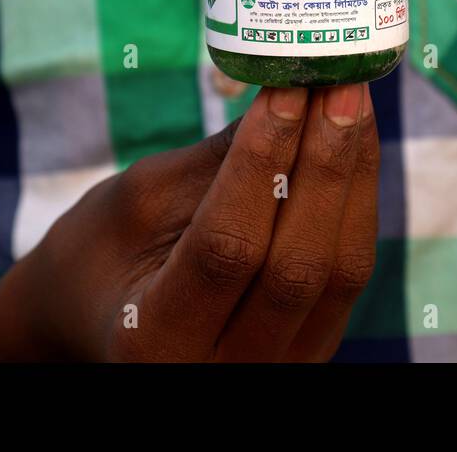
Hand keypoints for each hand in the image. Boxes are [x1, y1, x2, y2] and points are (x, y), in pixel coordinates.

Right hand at [0, 85, 377, 361]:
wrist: (100, 320)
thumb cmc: (101, 255)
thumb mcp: (135, 203)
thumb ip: (216, 163)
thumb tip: (291, 92)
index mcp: (156, 342)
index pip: (227, 248)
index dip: (263, 164)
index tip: (285, 88)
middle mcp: (224, 373)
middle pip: (299, 265)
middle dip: (326, 164)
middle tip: (340, 82)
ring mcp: (278, 369)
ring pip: (341, 270)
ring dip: (354, 175)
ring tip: (352, 96)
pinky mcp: (313, 347)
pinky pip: (349, 272)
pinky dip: (356, 200)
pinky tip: (352, 142)